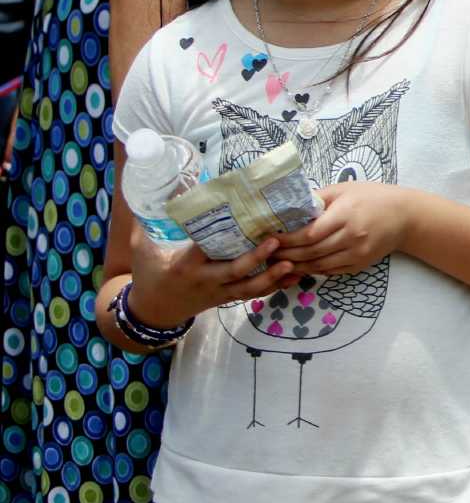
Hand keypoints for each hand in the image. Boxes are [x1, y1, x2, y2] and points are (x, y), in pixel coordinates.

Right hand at [126, 233, 294, 329]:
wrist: (153, 312)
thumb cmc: (148, 275)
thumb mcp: (142, 249)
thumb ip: (145, 222)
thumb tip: (153, 190)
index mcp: (185, 265)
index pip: (203, 250)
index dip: (218, 237)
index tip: (237, 220)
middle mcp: (205, 280)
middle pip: (233, 271)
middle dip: (255, 258)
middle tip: (275, 240)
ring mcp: (218, 292)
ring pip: (248, 288)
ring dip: (271, 277)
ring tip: (292, 263)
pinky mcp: (227, 298)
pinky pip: (252, 295)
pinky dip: (273, 287)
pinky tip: (294, 276)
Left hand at [271, 182, 413, 275]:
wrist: (406, 216)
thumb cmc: (373, 197)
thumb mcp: (345, 189)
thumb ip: (318, 198)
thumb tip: (289, 206)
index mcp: (345, 215)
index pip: (309, 233)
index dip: (287, 239)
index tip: (270, 238)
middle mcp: (351, 237)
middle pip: (310, 252)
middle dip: (285, 255)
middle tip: (266, 253)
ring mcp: (356, 253)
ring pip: (318, 265)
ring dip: (295, 266)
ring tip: (278, 263)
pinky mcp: (360, 264)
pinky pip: (330, 271)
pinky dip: (313, 270)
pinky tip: (300, 266)